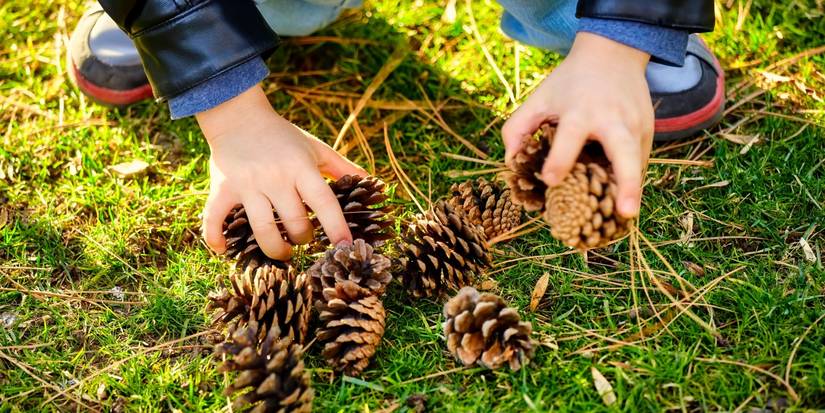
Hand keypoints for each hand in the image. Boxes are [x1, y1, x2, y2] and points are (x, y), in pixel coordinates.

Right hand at [197, 85, 365, 259]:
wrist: (238, 116)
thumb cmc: (283, 137)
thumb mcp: (314, 148)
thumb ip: (342, 167)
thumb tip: (372, 181)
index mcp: (301, 167)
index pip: (324, 202)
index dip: (336, 227)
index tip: (346, 246)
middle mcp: (275, 177)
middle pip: (295, 223)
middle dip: (304, 239)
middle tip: (304, 239)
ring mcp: (247, 184)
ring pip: (263, 230)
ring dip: (276, 249)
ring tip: (282, 251)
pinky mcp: (222, 188)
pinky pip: (215, 219)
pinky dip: (216, 238)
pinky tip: (223, 250)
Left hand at [502, 32, 653, 217]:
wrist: (613, 53)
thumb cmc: (570, 82)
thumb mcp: (540, 97)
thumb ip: (518, 126)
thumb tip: (510, 161)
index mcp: (582, 110)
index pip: (571, 137)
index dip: (559, 159)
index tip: (550, 180)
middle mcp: (614, 119)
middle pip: (624, 153)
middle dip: (627, 183)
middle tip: (625, 213)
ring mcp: (637, 126)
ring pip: (637, 164)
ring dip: (633, 190)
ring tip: (626, 216)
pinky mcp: (648, 132)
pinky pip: (640, 163)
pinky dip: (632, 182)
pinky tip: (622, 202)